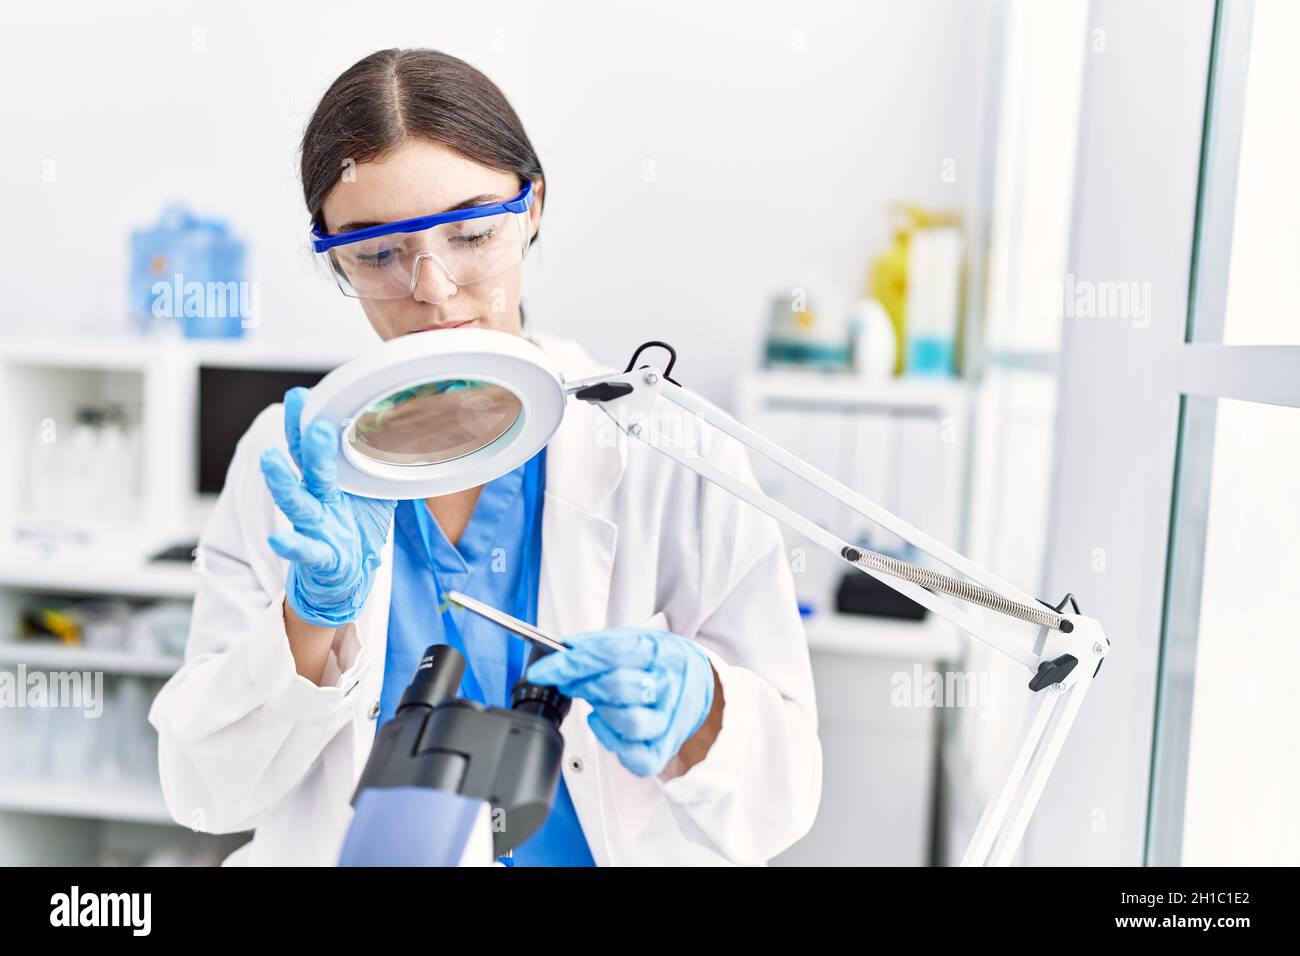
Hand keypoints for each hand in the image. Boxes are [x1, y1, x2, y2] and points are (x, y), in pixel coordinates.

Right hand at [259, 387, 396, 627]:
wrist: (347, 578)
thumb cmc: (355, 531)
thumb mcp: (372, 495)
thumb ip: (378, 469)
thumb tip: (403, 436)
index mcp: (328, 484)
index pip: (312, 449)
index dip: (305, 423)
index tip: (302, 395)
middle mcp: (316, 500)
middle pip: (307, 467)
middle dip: (304, 440)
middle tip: (304, 412)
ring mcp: (315, 527)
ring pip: (296, 501)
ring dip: (283, 481)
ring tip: (271, 461)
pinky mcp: (320, 556)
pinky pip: (305, 550)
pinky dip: (293, 546)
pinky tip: (280, 539)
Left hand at [525, 627, 715, 776]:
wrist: (702, 688)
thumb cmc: (663, 664)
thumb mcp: (637, 640)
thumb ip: (600, 644)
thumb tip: (564, 649)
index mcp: (661, 652)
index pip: (610, 654)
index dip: (571, 663)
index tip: (543, 670)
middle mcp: (670, 685)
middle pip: (617, 686)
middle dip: (583, 686)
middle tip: (571, 683)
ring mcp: (670, 720)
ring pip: (628, 722)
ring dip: (601, 713)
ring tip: (597, 703)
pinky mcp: (666, 748)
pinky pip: (636, 757)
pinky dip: (612, 743)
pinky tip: (606, 725)